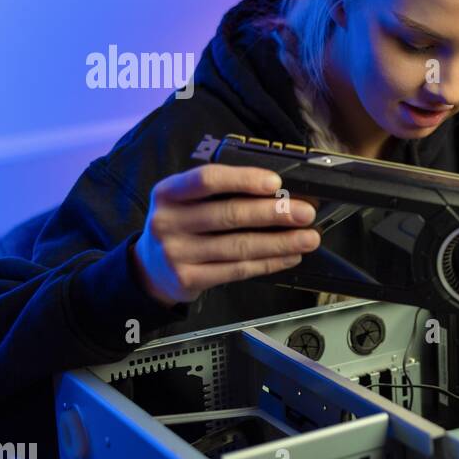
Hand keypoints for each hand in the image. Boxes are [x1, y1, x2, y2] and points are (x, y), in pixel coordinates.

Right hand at [132, 163, 320, 306]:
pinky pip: (238, 270)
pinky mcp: (188, 279)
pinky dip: (269, 263)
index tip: (275, 182)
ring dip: (280, 242)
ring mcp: (177, 253)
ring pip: (238, 246)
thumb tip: (278, 193)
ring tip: (308, 238)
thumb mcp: (185, 201)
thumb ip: (220, 194)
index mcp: (169, 192)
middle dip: (274, 213)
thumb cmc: (181, 225)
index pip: (207, 179)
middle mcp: (168, 221)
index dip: (243, 179)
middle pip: (229, 214)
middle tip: (305, 212)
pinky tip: (289, 256)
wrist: (150, 269)